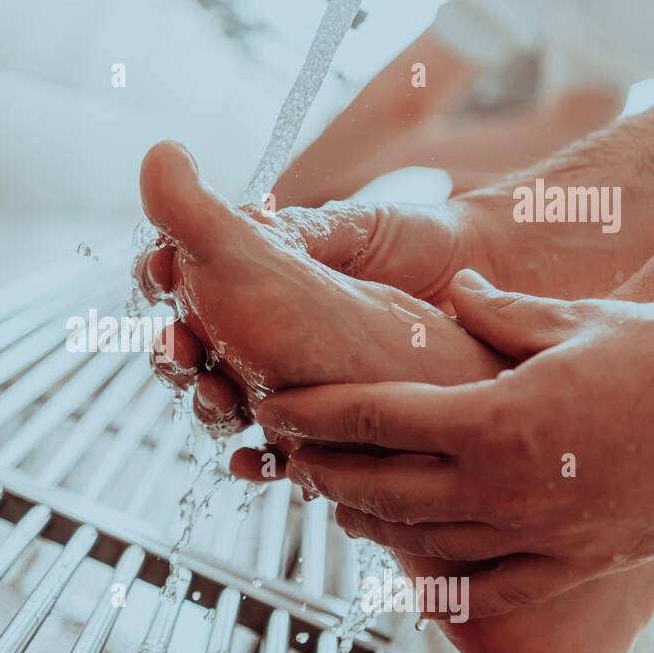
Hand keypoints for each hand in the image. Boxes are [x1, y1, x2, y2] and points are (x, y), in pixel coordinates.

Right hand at [135, 161, 475, 430]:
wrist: (492, 294)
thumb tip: (209, 193)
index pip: (184, 275)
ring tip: (219, 399)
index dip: (162, 276)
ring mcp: (285, 378)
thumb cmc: (420, 244)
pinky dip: (254, 460)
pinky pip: (272, 451)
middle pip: (190, 348)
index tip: (160, 273)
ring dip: (206, 404)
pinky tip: (251, 459)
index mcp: (256, 270)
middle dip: (175, 352)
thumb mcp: (351, 226)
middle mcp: (260, 327)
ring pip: (220, 401)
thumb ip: (284, 227)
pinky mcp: (319, 424)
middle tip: (182, 348)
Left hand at [256, 270, 653, 617]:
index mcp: (494, 419)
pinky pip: (489, 591)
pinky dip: (441, 589)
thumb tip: (458, 290)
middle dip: (324, 470)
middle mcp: (502, 488)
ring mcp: (535, 536)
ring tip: (334, 505)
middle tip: (288, 457)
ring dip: (366, 523)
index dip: (314, 412)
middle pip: (381, 485)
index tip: (276, 408)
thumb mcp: (582, 320)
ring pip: (421, 542)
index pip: (374, 417)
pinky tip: (412, 581)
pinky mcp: (570, 566)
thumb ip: (504, 312)